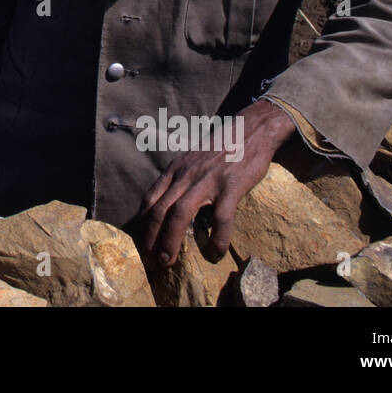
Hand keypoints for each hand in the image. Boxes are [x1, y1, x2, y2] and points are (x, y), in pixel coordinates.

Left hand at [138, 99, 295, 266]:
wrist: (249, 131)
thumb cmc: (221, 149)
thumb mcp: (192, 160)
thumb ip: (180, 179)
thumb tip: (168, 204)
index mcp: (176, 169)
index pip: (150, 198)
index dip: (143, 223)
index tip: (142, 243)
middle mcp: (186, 174)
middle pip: (160, 209)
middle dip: (151, 238)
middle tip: (152, 261)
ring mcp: (207, 180)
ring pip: (180, 213)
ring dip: (170, 240)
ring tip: (169, 261)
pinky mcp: (231, 186)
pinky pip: (221, 217)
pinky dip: (217, 238)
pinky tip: (214, 253)